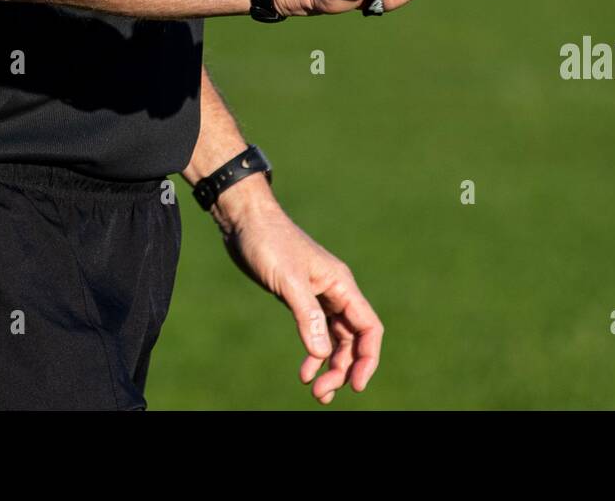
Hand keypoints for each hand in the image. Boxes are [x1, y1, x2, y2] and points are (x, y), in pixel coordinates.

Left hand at [214, 188, 383, 403]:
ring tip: (315, 390)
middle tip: (322, 393)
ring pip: (336, 339)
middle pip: (353, 339)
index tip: (355, 385)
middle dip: (344, 368)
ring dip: (330, 366)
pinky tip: (304, 371)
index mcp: (340, 285)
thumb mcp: (288, 281)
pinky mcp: (301, 299)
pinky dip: (314, 354)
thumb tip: (322, 354)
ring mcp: (318, 296)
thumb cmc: (269, 243)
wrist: (245, 222)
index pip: (368, 327)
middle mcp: (335, 292)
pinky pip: (317, 333)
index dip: (367, 358)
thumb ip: (308, 316)